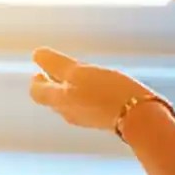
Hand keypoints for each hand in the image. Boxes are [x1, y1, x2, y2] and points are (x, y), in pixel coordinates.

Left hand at [28, 48, 157, 131]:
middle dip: (50, 85)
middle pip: (52, 98)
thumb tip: (36, 55)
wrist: (138, 118)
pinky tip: (95, 90)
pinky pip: (86, 107)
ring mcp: (85, 117)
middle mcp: (68, 111)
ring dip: (67, 90)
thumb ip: (56, 64)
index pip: (38, 91)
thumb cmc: (108, 93)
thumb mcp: (79, 73)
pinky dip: (83, 97)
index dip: (37, 79)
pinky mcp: (103, 120)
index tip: (38, 66)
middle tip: (51, 73)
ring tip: (73, 80)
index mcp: (59, 100)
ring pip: (68, 103)